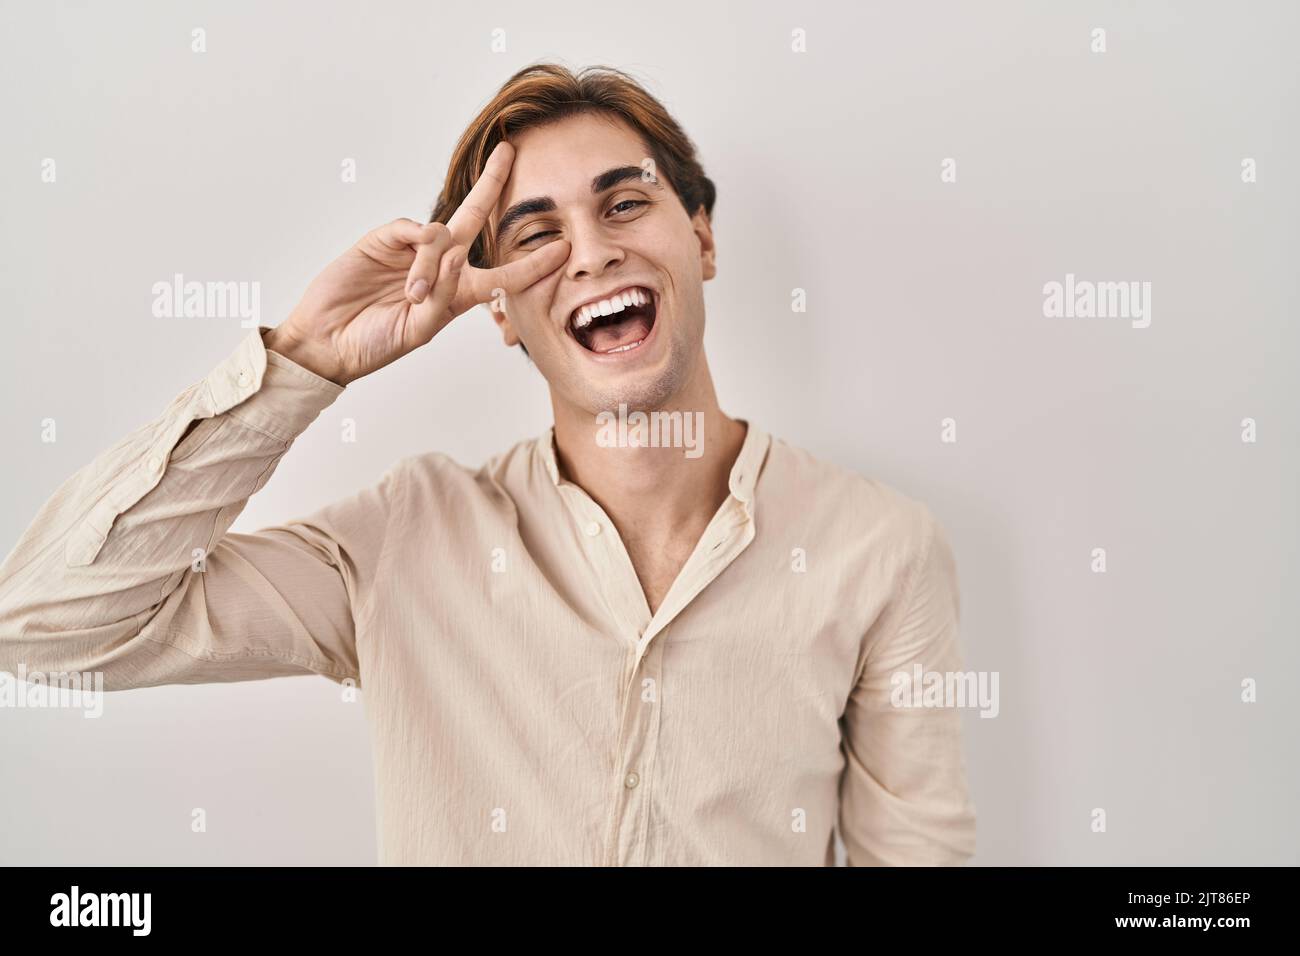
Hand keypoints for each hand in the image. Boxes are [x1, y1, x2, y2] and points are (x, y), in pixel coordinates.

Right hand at [268, 141, 567, 384]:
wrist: (330, 341)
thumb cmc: (377, 341)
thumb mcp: (420, 330)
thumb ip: (442, 296)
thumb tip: (454, 253)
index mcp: (456, 293)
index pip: (502, 273)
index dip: (532, 262)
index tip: (563, 250)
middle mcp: (439, 264)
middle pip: (473, 216)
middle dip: (492, 183)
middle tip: (509, 153)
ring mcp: (411, 249)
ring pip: (441, 236)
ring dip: (432, 268)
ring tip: (412, 297)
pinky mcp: (384, 239)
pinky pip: (413, 230)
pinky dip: (418, 250)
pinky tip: (408, 279)